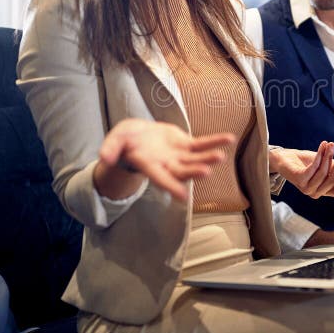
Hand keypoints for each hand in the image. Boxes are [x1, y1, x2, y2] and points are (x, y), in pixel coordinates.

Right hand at [94, 118, 234, 201]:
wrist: (138, 136)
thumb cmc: (125, 141)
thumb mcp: (115, 140)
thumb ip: (110, 149)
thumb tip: (104, 158)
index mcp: (149, 166)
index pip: (160, 178)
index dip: (170, 186)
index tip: (182, 197)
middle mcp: (167, 165)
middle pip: (182, 171)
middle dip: (193, 172)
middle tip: (206, 172)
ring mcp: (178, 156)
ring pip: (196, 160)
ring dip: (208, 158)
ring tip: (220, 156)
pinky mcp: (186, 145)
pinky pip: (203, 144)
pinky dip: (215, 141)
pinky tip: (229, 139)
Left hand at [269, 141, 333, 198]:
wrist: (286, 158)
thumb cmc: (305, 162)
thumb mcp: (326, 164)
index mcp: (324, 191)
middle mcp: (316, 192)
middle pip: (333, 180)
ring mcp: (307, 188)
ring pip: (324, 172)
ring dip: (328, 155)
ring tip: (329, 144)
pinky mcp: (300, 179)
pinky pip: (314, 167)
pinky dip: (320, 154)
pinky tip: (322, 145)